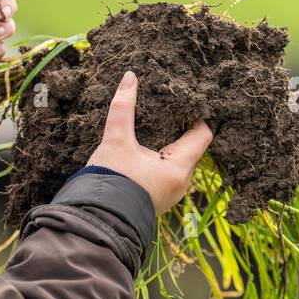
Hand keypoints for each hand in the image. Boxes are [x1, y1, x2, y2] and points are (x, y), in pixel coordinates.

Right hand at [88, 71, 212, 214]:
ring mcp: (172, 194)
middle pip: (192, 147)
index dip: (196, 115)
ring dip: (171, 145)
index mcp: (179, 168)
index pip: (203, 135)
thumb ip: (123, 108)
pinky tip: (146, 150)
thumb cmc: (108, 182)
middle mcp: (181, 183)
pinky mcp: (160, 199)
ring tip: (156, 127)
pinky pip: (169, 173)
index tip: (183, 102)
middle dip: (181, 129)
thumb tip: (130, 77)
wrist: (95, 221)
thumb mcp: (115, 141)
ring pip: (180, 161)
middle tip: (167, 110)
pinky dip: (162, 159)